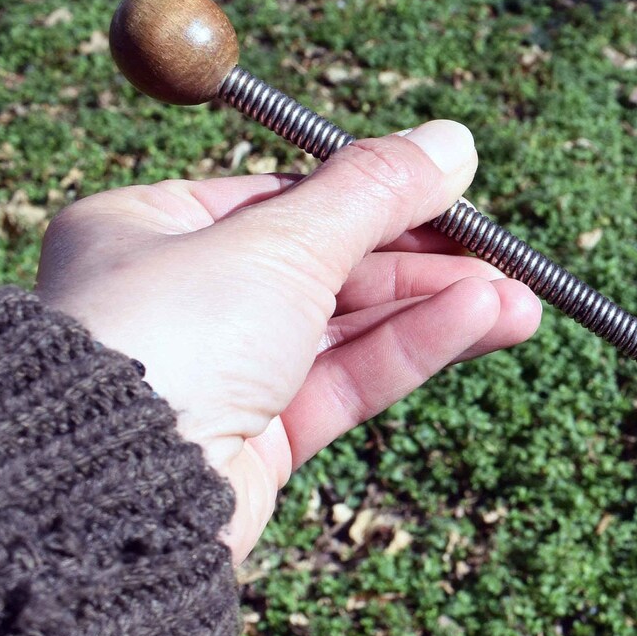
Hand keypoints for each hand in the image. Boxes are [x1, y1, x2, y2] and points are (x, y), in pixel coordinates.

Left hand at [35, 121, 540, 561]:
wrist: (115, 493)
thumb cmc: (167, 340)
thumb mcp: (283, 244)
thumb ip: (374, 194)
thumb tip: (454, 142)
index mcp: (153, 228)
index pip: (288, 198)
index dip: (379, 194)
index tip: (458, 195)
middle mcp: (184, 299)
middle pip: (328, 264)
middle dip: (425, 260)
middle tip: (507, 256)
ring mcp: (223, 372)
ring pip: (349, 328)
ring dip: (436, 309)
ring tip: (521, 301)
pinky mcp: (257, 439)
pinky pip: (347, 380)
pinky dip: (412, 350)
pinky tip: (479, 324)